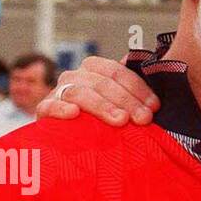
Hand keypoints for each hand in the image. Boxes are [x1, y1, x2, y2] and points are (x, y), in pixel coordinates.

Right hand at [35, 55, 159, 125]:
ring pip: (82, 93)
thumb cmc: (102, 115)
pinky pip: (50, 105)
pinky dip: (61, 108)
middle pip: (103, 83)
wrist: (68, 133)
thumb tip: (156, 99)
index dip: (138, 89)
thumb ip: (132, 94)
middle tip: (144, 119)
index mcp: (95, 67)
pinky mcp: (44, 108)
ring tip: (121, 120)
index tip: (154, 107)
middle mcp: (76, 75)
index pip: (118, 72)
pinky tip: (74, 114)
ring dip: (103, 106)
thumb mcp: (118, 101)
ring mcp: (59, 90)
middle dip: (127, 101)